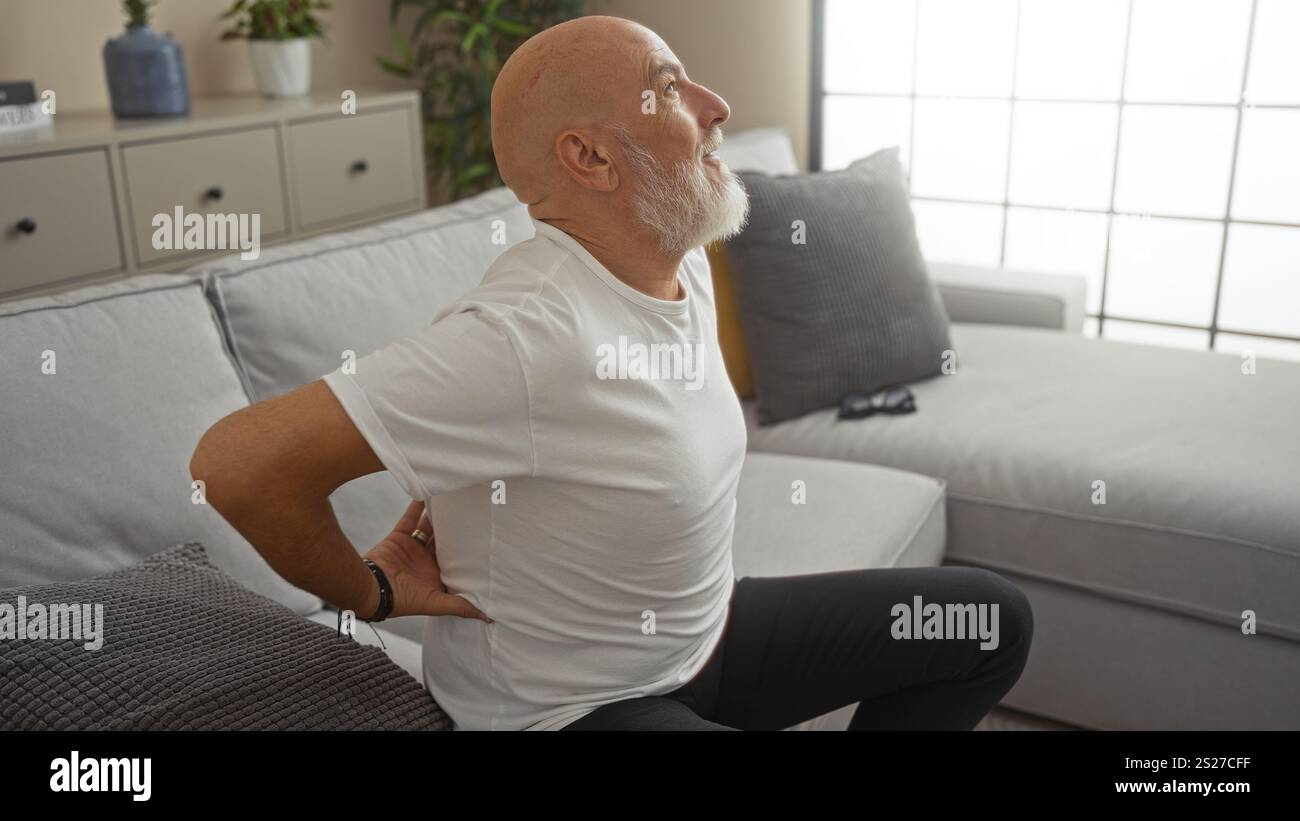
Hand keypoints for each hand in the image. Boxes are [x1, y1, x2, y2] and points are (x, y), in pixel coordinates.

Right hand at [363, 500, 490, 622]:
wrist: (373, 589)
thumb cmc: (404, 600)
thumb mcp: (437, 604)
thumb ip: (461, 607)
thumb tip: (489, 617)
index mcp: (436, 575)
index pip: (458, 561)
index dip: (469, 551)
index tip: (484, 538)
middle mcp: (426, 560)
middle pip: (446, 540)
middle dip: (457, 529)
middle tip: (473, 512)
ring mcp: (412, 548)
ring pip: (430, 527)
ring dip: (440, 515)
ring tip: (454, 500)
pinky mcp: (399, 537)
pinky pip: (410, 518)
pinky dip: (417, 506)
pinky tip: (427, 494)